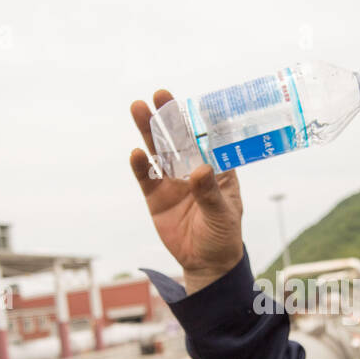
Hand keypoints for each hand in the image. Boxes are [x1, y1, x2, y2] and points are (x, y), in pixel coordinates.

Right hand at [130, 90, 244, 293]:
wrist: (206, 263)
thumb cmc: (223, 235)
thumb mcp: (223, 215)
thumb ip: (210, 193)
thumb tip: (200, 170)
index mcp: (218, 168)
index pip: (209, 139)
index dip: (201, 120)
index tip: (196, 101)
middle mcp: (193, 169)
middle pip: (180, 139)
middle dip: (170, 117)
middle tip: (160, 94)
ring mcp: (173, 182)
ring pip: (159, 152)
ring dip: (150, 131)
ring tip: (139, 108)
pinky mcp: (156, 197)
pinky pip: (147, 178)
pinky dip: (141, 166)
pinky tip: (136, 152)